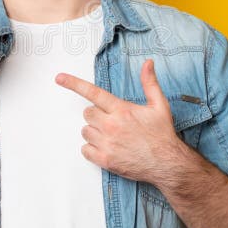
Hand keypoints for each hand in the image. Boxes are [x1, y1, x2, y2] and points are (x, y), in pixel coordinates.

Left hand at [55, 59, 179, 182]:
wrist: (167, 163)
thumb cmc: (162, 134)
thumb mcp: (159, 105)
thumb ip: (150, 83)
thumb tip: (148, 63)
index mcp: (121, 110)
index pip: (93, 93)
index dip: (74, 83)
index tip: (59, 78)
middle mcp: (111, 125)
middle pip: (87, 113)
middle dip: (97, 115)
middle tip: (112, 121)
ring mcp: (107, 144)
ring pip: (85, 131)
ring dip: (94, 132)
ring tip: (112, 136)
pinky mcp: (105, 160)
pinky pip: (85, 150)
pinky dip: (92, 149)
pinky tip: (106, 148)